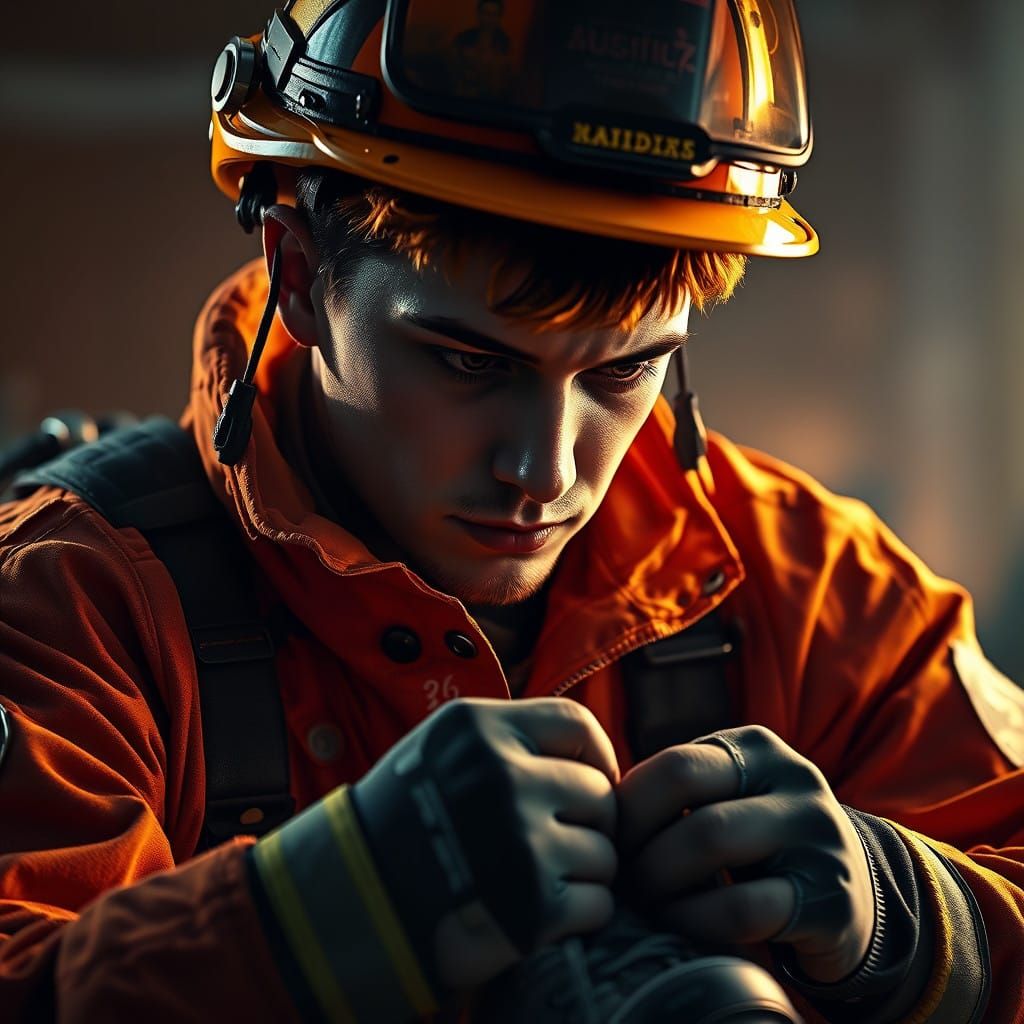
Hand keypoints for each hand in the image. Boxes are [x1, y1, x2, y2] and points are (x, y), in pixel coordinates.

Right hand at [352, 697, 619, 990]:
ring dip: (582, 869)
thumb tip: (590, 754)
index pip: (576, 722)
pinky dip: (580, 913)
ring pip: (604, 852)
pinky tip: (542, 910)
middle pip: (598, 791)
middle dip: (586, 820)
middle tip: (553, 840)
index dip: (595, 753)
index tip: (588, 779)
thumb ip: (508, 737)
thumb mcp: (443, 747)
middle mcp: (502, 778)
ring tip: (537, 876)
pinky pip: (598, 902)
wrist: (353, 902)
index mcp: (480, 730)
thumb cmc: (405, 820)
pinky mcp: (533, 907)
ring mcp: (520, 842)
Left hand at [617, 725, 874, 982]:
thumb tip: (596, 807)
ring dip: (658, 877)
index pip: (673, 759)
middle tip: (617, 873)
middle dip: (637, 833)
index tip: (607, 840)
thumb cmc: (760, 844)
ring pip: (709, 837)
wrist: (854, 896)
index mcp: (756, 747)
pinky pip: (740, 907)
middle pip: (684, 782)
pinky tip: (678, 925)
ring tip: (642, 900)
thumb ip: (677, 788)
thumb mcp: (729, 797)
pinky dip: (694, 919)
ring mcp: (817, 833)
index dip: (628, 803)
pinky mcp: (829, 897)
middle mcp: (793, 776)